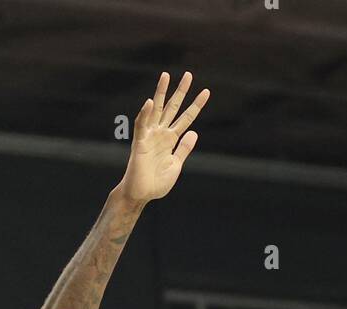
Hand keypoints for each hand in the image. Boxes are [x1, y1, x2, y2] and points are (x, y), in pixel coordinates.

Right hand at [117, 71, 208, 205]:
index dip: (196, 105)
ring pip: (156, 110)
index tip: (206, 92)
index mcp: (170, 140)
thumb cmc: (156, 183)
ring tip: (165, 76)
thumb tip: (194, 132)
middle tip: (188, 74)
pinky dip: (145, 114)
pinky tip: (149, 102)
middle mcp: (160, 134)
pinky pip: (141, 125)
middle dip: (180, 92)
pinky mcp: (139, 143)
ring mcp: (149, 136)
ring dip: (160, 93)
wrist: (141, 195)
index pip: (185, 118)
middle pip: (172, 108)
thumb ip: (184, 149)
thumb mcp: (175, 164)